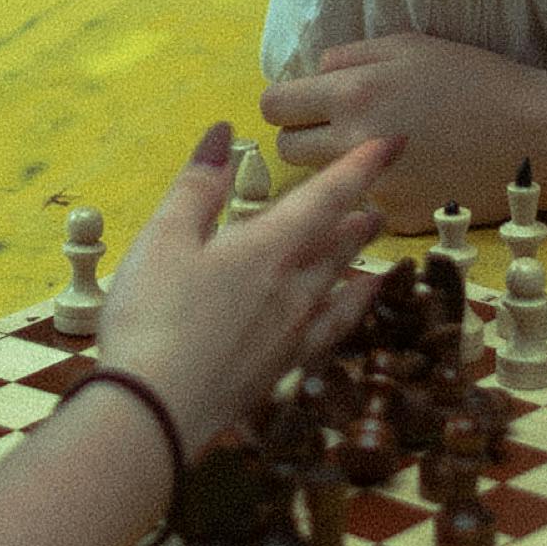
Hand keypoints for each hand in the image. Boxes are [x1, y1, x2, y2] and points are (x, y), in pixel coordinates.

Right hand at [95, 124, 404, 454]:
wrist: (154, 413)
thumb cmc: (152, 317)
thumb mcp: (164, 239)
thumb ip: (197, 185)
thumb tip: (222, 133)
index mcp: (269, 247)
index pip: (328, 195)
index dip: (362, 165)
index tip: (394, 141)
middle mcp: (295, 287)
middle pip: (340, 240)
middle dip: (358, 211)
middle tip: (375, 195)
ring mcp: (294, 331)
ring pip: (339, 282)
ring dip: (356, 254)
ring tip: (370, 236)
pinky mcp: (283, 367)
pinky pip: (332, 328)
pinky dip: (350, 307)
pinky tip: (353, 307)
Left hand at [263, 35, 544, 231]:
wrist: (535, 135)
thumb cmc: (475, 78)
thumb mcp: (409, 45)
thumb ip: (348, 57)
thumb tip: (312, 75)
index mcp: (352, 93)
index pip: (274, 106)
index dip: (287, 102)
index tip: (305, 104)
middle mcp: (353, 144)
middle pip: (286, 150)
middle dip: (305, 136)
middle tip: (340, 127)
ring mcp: (374, 189)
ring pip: (323, 182)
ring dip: (338, 168)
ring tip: (381, 151)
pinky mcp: (399, 220)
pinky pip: (367, 206)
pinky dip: (382, 193)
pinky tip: (416, 176)